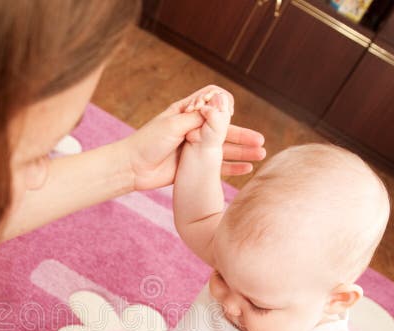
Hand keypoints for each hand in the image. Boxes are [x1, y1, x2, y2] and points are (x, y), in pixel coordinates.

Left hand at [122, 84, 265, 190]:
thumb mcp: (173, 125)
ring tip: (260, 155)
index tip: (230, 114)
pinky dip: (232, 167)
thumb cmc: (148, 143)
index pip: (212, 99)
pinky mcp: (193, 165)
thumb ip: (196, 118)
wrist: (132, 168)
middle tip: (259, 141)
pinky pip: (217, 166)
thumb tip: (218, 109)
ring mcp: (194, 147)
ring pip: (224, 147)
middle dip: (242, 133)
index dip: (223, 103)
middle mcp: (193, 128)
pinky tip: (247, 168)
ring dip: (242, 150)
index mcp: (186, 112)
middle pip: (223, 127)